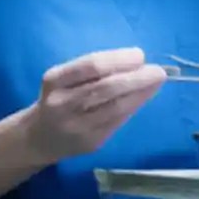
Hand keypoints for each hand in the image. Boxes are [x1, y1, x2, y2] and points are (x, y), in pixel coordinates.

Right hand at [22, 48, 166, 163]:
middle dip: (136, 78)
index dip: (118, 59)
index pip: (90, 66)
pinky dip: (134, 107)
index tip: (139, 55)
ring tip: (156, 82)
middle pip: (105, 88)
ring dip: (140, 94)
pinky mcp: (90, 143)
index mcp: (54, 80)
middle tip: (158, 71)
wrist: (40, 138)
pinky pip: (118, 122)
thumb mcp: (64, 79)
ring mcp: (77, 127)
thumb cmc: (58, 98)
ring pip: (115, 108)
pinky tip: (144, 97)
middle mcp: (62, 104)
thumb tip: (136, 62)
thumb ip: (93, 71)